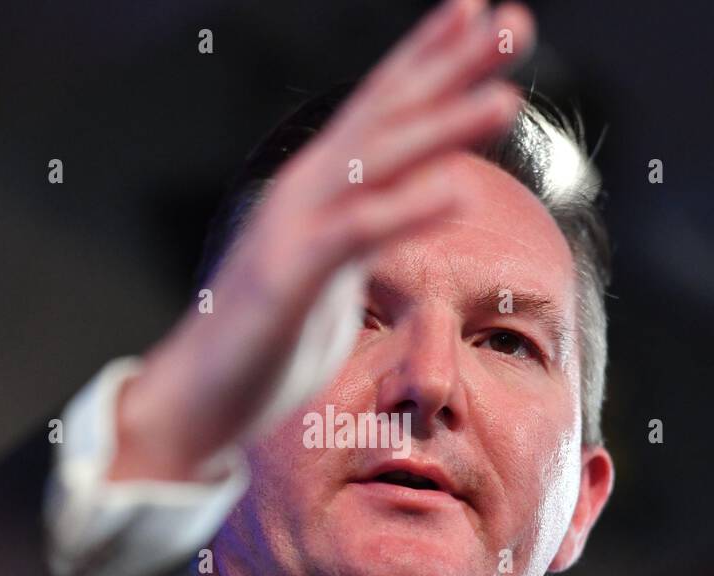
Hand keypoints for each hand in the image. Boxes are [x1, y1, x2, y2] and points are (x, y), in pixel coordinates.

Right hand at [111, 0, 535, 480]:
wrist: (198, 398)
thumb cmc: (266, 340)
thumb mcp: (331, 271)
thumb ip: (366, 227)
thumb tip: (409, 204)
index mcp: (321, 187)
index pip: (385, 108)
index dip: (434, 56)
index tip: (485, 13)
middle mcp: (307, 190)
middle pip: (389, 114)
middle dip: (453, 63)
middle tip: (515, 20)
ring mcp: (293, 228)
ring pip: (378, 162)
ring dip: (444, 126)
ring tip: (506, 98)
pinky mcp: (286, 277)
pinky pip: (357, 235)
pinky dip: (407, 210)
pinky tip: (458, 190)